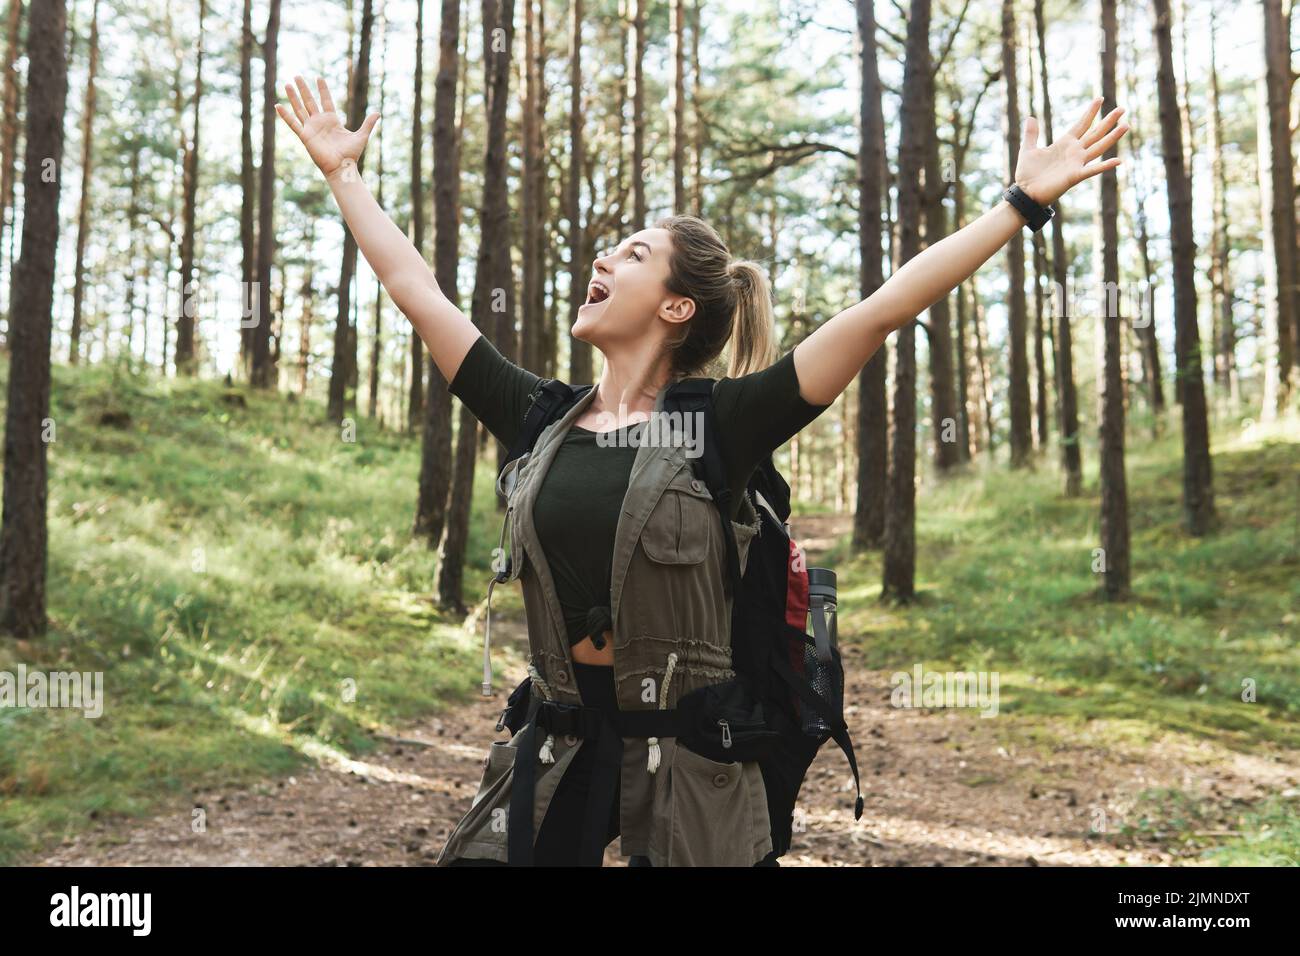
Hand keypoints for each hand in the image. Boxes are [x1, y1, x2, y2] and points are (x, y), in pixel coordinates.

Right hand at [275, 75, 379, 180]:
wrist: (342, 167)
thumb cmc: (351, 154)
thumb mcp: (361, 136)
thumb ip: (368, 124)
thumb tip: (378, 113)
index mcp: (332, 120)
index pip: (325, 100)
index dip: (322, 89)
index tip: (319, 77)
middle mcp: (319, 122)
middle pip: (309, 101)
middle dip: (304, 88)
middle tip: (297, 75)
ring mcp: (311, 128)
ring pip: (300, 109)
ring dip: (293, 97)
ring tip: (287, 84)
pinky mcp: (305, 136)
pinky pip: (293, 124)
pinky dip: (285, 115)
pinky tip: (277, 106)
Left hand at [1013, 97, 1128, 206]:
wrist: (1025, 193)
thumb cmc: (1027, 174)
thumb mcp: (1028, 149)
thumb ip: (1031, 134)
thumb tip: (1031, 117)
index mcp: (1065, 144)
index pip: (1082, 124)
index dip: (1090, 112)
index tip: (1100, 99)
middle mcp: (1074, 152)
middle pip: (1095, 133)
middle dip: (1108, 121)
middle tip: (1122, 108)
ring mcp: (1076, 163)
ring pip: (1099, 147)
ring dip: (1112, 137)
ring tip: (1126, 125)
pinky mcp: (1075, 176)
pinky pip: (1092, 170)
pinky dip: (1105, 166)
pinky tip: (1118, 161)